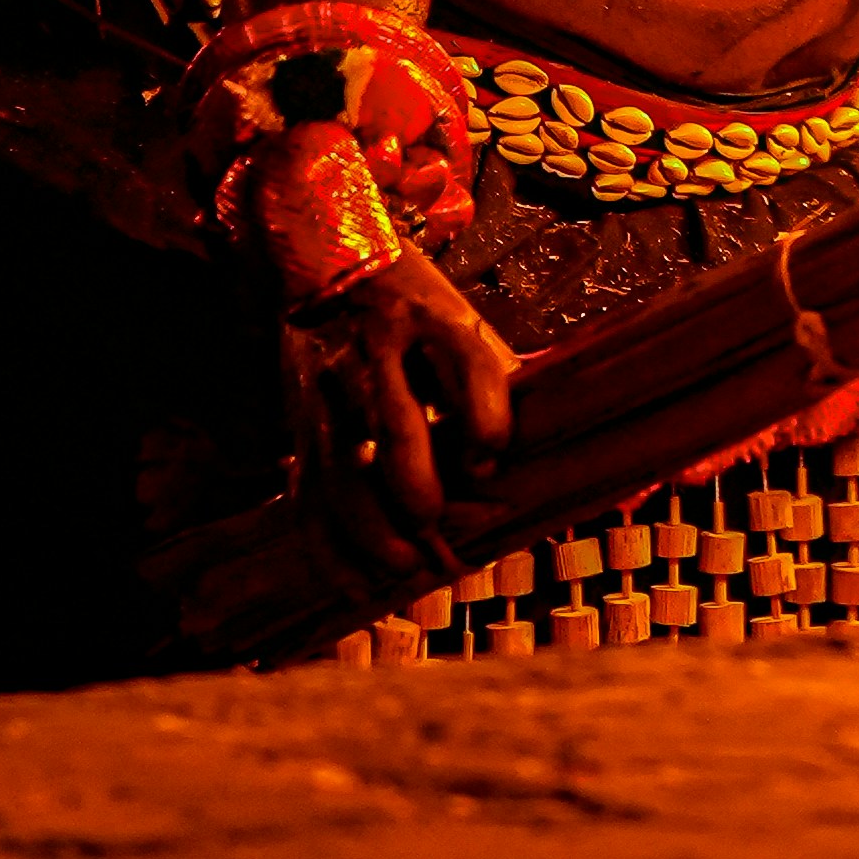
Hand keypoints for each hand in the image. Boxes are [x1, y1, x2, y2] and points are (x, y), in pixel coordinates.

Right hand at [279, 246, 516, 573]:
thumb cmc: (423, 317)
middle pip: (396, 427)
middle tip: (438, 529)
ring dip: (374, 531)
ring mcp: (331, 392)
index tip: (490, 464)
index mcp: (435, 320)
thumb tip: (555, 460)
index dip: (486, 425)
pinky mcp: (303, 430)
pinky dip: (331, 551)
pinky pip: (308, 499)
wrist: (333, 273)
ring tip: (409, 566)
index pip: (467, 368)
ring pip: (343, 471)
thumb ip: (499, 388)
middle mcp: (378, 352)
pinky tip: (363, 585)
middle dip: (419, 490)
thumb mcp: (466, 327)